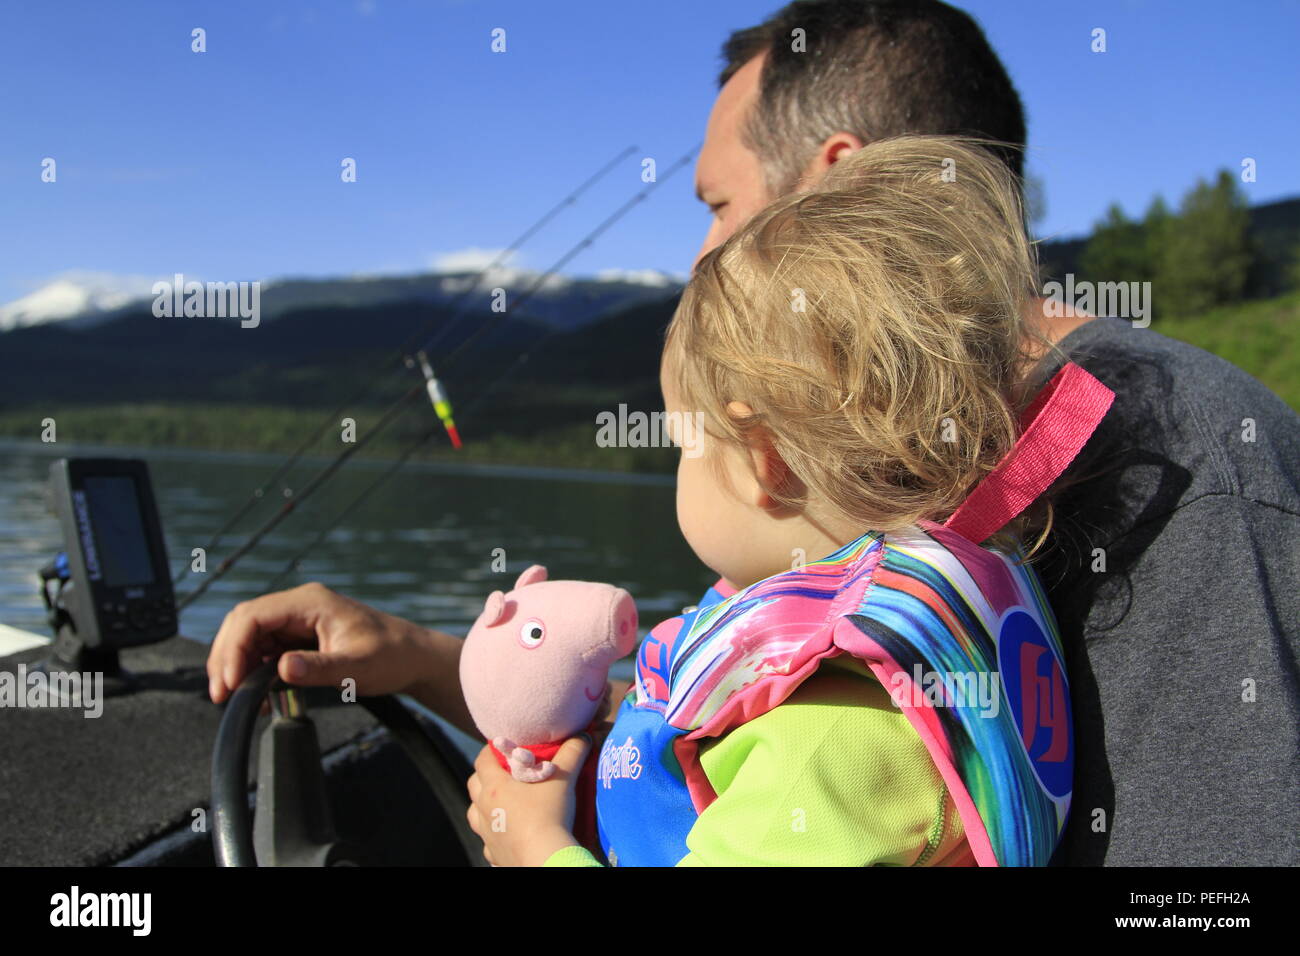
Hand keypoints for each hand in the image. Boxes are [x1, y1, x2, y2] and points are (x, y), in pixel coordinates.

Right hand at [206, 581, 441, 703]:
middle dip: (227, 657)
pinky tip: (258, 696)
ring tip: (235, 699)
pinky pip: (265, 651)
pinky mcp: (301, 638)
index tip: (230, 682)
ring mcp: (299, 621)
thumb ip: (318, 668)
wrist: (414, 658)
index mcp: (310, 602)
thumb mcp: (357, 666)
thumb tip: (280, 668)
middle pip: (244, 624)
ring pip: (250, 637)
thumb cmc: (393, 656)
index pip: (254, 616)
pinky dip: (254, 672)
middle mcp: (300, 607)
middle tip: (221, 695)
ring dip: (237, 666)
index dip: (234, 648)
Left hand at [465, 735, 590, 866]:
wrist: (546, 858)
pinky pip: (488, 841)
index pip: (482, 760)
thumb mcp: (563, 779)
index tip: (503, 748)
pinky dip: (496, 835)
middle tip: (505, 774)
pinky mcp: (493, 853)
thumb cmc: (551, 815)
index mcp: (494, 788)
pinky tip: (510, 834)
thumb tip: (582, 735)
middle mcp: (484, 810)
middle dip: (486, 776)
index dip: (491, 750)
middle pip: (473, 785)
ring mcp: (486, 833)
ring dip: (484, 806)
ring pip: (474, 814)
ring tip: (503, 804)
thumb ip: (572, 753)